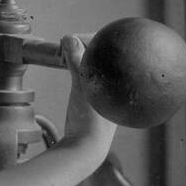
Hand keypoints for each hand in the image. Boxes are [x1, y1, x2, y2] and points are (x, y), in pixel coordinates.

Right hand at [59, 35, 116, 150]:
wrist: (85, 147)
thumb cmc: (90, 121)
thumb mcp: (82, 88)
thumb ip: (77, 62)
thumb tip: (69, 38)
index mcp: (123, 77)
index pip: (109, 46)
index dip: (91, 38)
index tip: (74, 39)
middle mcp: (117, 80)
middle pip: (100, 52)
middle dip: (82, 45)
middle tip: (66, 45)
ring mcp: (104, 88)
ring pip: (91, 61)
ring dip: (76, 55)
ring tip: (62, 55)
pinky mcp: (93, 94)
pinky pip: (84, 71)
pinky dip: (74, 64)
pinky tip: (65, 62)